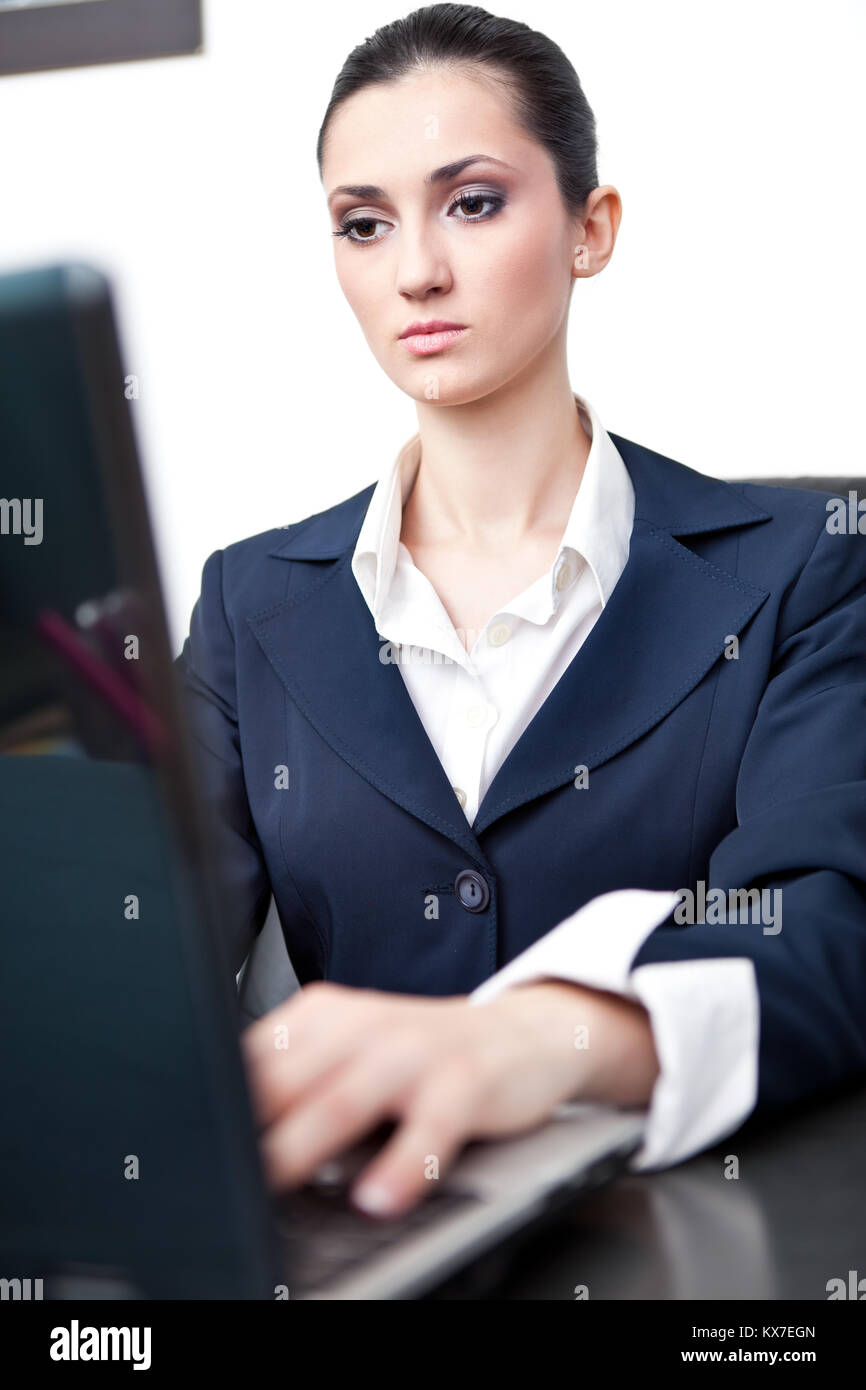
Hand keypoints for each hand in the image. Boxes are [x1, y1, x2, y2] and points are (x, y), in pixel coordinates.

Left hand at [240, 978, 658, 1217]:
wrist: (522, 1035)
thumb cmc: (422, 1055)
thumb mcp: (350, 1052)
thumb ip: (295, 1082)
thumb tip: (226, 1137)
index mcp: (322, 1015)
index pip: (252, 1060)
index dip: (220, 1107)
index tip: (193, 1149)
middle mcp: (362, 1026)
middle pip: (286, 1079)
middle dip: (249, 1128)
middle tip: (218, 1174)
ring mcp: (414, 1052)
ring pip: (344, 1099)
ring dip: (304, 1142)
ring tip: (274, 1182)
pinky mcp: (464, 1081)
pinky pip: (429, 1128)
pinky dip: (402, 1165)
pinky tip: (380, 1198)